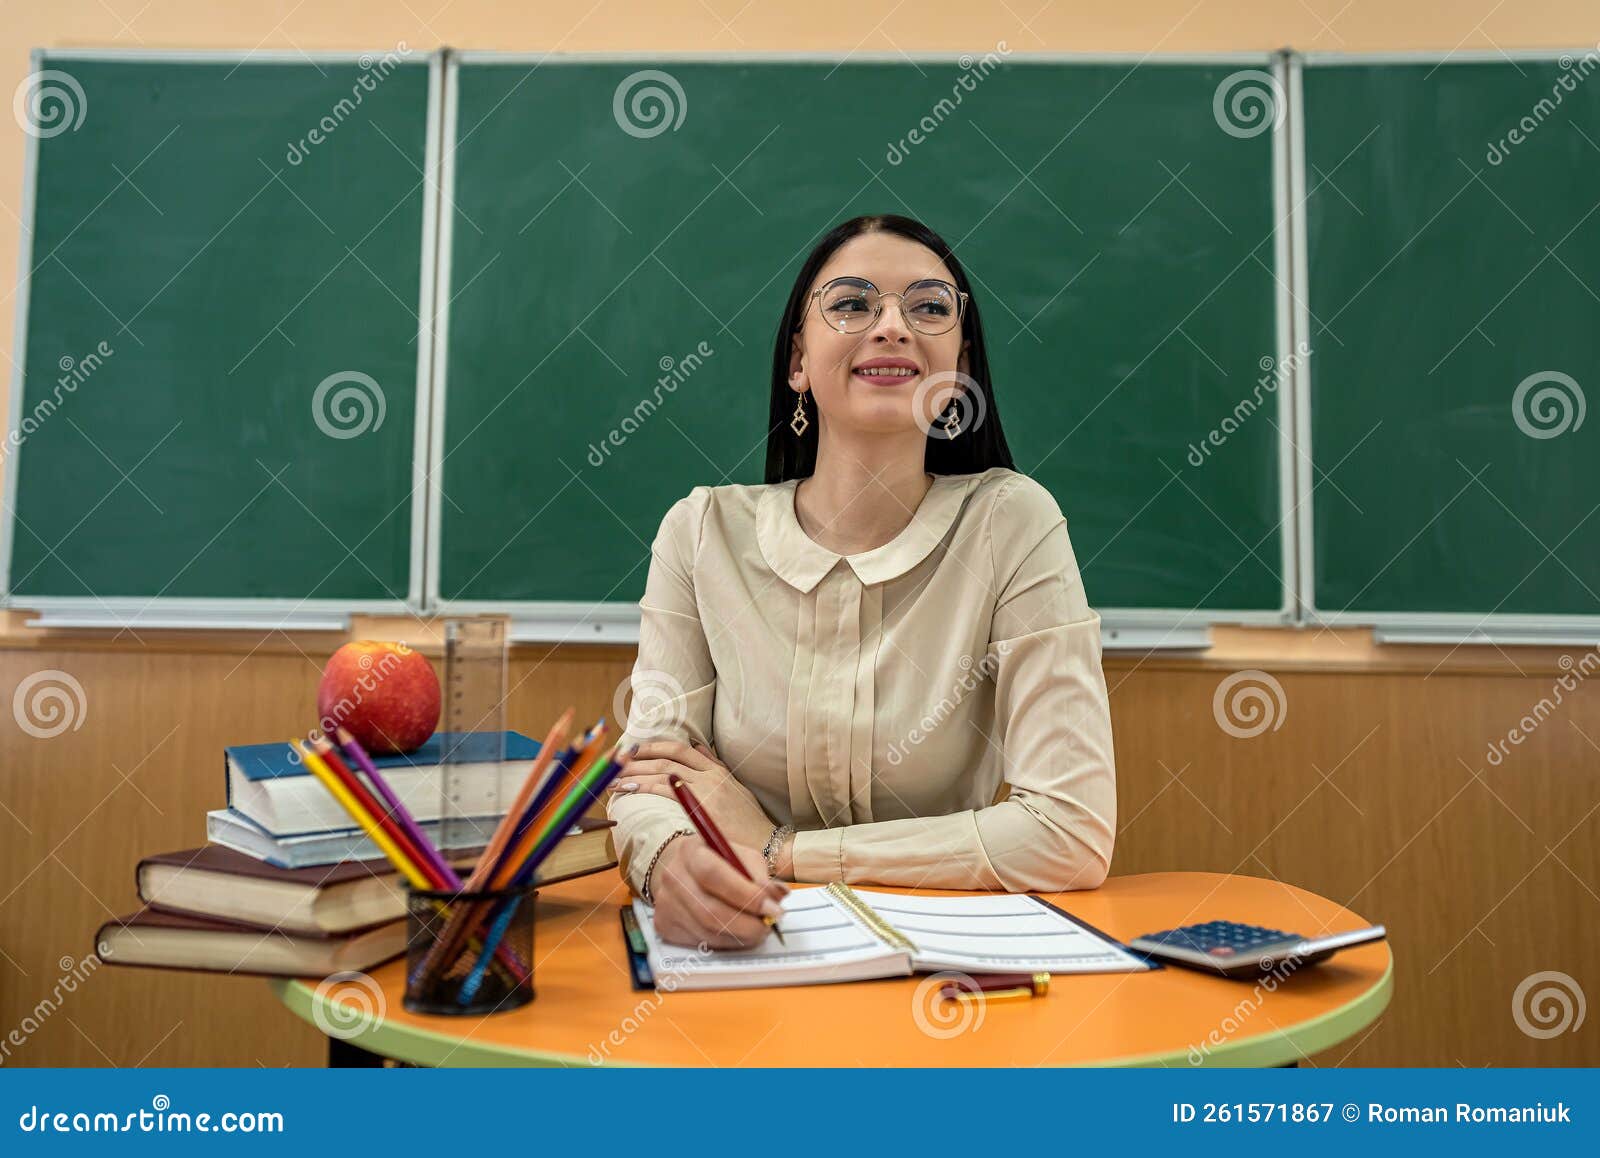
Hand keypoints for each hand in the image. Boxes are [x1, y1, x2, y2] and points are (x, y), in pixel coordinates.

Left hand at [611, 739, 775, 852]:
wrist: (766, 842)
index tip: (634, 748)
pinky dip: (643, 786)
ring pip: (661, 770)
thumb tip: (698, 746)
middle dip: (637, 756)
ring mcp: (703, 788)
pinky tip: (627, 788)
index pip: (679, 748)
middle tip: (615, 759)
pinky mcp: (697, 805)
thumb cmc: (749, 821)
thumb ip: (714, 766)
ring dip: (634, 770)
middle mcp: (708, 774)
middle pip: (666, 756)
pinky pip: (663, 790)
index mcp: (716, 769)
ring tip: (613, 774)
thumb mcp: (734, 786)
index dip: (653, 746)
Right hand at [648, 834, 788, 948]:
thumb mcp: (742, 856)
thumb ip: (760, 876)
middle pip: (710, 911)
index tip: (773, 908)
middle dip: (747, 924)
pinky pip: (701, 942)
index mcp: (691, 851)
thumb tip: (777, 896)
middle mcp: (673, 877)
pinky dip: (727, 942)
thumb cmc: (718, 861)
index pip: (715, 875)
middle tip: (770, 925)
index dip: (746, 895)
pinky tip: (737, 932)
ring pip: (708, 932)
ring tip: (758, 928)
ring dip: (741, 936)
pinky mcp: (665, 925)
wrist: (684, 869)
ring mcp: (665, 903)